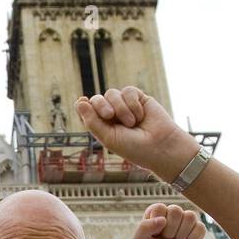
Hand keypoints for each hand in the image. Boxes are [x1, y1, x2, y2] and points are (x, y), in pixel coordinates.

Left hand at [74, 86, 191, 173]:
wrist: (159, 146)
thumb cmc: (133, 147)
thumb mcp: (109, 137)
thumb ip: (92, 121)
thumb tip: (79, 101)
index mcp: (101, 125)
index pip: (87, 110)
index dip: (85, 106)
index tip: (84, 103)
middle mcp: (111, 114)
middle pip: (97, 99)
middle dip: (101, 105)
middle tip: (110, 115)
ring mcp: (124, 105)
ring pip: (112, 93)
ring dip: (120, 107)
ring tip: (131, 123)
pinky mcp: (138, 98)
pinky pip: (128, 91)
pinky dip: (132, 104)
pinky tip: (140, 116)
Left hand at [130, 203, 205, 238]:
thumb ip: (144, 228)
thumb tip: (163, 220)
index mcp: (154, 215)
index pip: (160, 208)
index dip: (158, 223)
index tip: (155, 236)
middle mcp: (170, 217)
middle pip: (176, 210)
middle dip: (170, 229)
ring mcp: (184, 224)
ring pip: (190, 216)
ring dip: (182, 233)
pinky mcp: (196, 234)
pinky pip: (201, 227)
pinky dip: (194, 238)